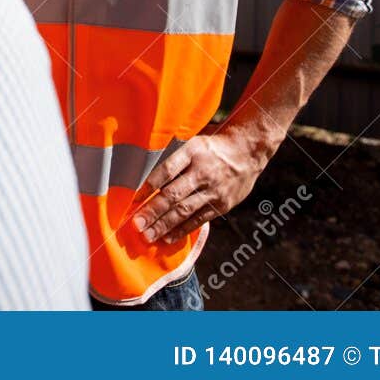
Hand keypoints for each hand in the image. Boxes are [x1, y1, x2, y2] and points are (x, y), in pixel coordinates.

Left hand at [128, 128, 269, 243]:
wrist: (247, 152)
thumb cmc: (210, 147)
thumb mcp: (191, 142)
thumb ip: (171, 156)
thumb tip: (141, 171)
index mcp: (192, 152)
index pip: (166, 170)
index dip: (147, 186)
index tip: (132, 200)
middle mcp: (202, 172)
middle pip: (173, 194)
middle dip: (152, 211)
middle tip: (136, 224)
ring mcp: (213, 190)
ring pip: (184, 210)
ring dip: (164, 225)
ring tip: (147, 235)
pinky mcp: (222, 205)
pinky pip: (199, 219)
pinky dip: (182, 230)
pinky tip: (167, 237)